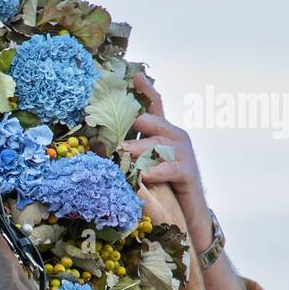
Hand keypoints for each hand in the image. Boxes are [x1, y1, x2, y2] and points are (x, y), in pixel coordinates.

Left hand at [121, 73, 212, 248]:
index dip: (144, 88)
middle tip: (104, 128)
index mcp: (163, 131)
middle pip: (149, 121)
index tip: (132, 73)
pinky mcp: (188, 173)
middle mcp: (175, 136)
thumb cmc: (160, 189)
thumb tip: (99, 143)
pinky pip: (168, 168)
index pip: (154, 103)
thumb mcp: (142, 164)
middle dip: (127, 123)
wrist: (189, 216)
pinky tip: (142, 175)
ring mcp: (183, 153)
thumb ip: (128, 149)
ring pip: (155, 144)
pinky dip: (154, 171)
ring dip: (135, 149)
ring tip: (119, 154)